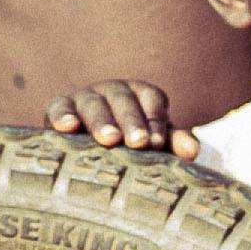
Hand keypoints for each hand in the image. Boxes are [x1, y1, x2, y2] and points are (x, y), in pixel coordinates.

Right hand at [43, 81, 198, 157]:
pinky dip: (62, 115)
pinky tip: (68, 127)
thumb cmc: (129, 149)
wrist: (89, 157)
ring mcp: (85, 98)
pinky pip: (58, 107)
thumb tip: (192, 151)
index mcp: (140, 95)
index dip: (155, 119)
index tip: (156, 143)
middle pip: (123, 99)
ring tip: (110, 140)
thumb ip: (172, 143)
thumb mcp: (152, 145)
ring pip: (93, 104)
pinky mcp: (58, 109)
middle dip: (132, 120)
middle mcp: (113, 92)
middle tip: (138, 142)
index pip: (151, 99)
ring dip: (102, 121)